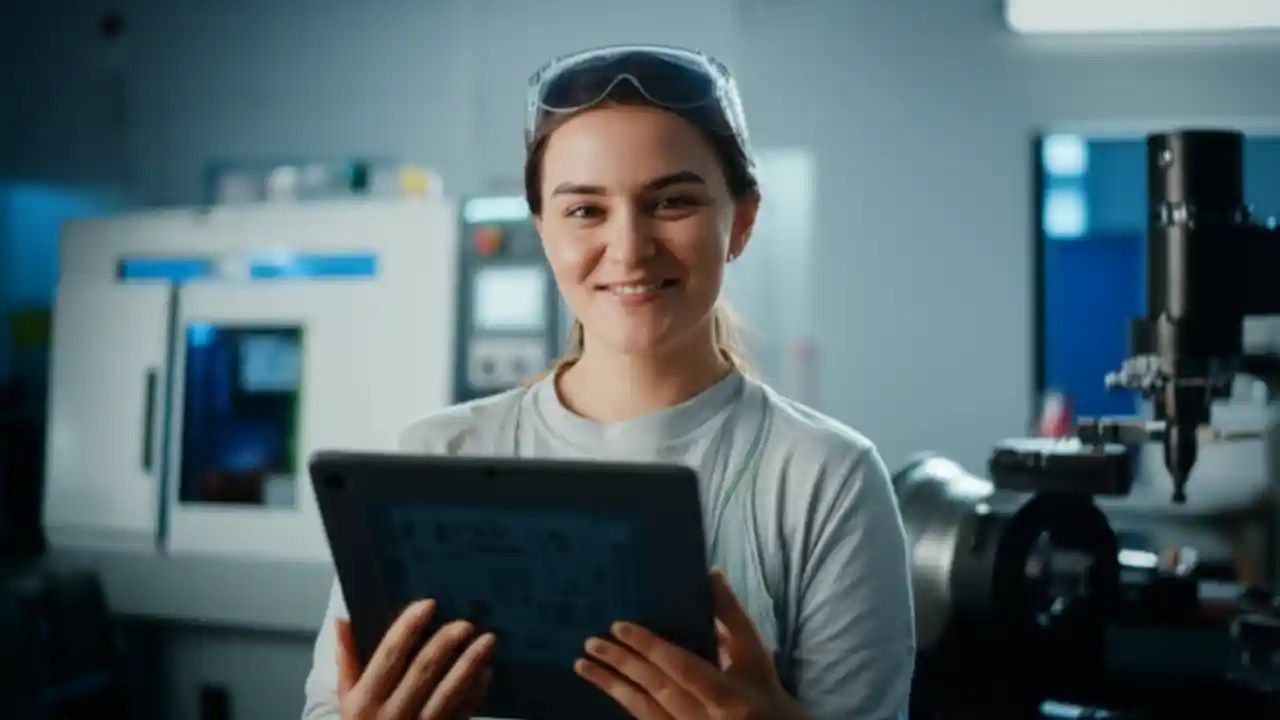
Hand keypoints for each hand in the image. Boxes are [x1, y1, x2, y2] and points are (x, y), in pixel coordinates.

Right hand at [336, 599, 495, 719]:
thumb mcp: (346, 699)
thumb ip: (347, 659)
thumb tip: (342, 620)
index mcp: (365, 699)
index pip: (389, 654)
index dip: (409, 626)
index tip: (429, 603)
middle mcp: (391, 714)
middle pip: (423, 670)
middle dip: (446, 643)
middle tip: (465, 623)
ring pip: (448, 692)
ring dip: (470, 663)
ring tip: (488, 640)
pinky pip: (463, 713)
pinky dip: (476, 691)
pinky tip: (486, 671)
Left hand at [574, 569, 809, 719]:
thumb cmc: (764, 691)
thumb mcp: (754, 653)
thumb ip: (731, 615)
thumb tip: (710, 574)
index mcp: (729, 696)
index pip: (683, 669)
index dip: (650, 647)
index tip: (620, 626)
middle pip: (657, 689)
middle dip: (622, 664)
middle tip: (592, 642)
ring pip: (644, 710)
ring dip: (612, 685)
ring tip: (583, 665)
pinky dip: (624, 700)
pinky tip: (606, 685)